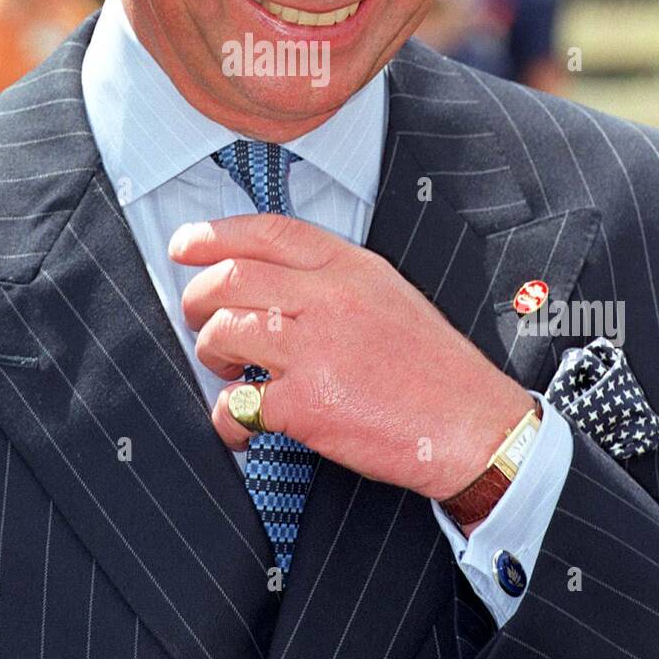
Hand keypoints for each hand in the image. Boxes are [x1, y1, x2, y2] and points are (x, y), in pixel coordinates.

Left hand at [170, 214, 533, 500]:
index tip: (186, 246)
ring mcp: (317, 350)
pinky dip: (229, 418)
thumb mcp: (389, 296)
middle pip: (233, 277)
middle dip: (198, 297)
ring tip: (226, 369)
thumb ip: (333, 281)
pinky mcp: (309, 404)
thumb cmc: (434, 368)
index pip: (269, 232)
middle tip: (196, 315)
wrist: (472, 426)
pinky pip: (239, 405)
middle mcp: (330, 299)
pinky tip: (242, 424)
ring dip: (210, 352)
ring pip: (226, 331)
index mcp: (351, 268)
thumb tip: (270, 281)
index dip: (216, 235)